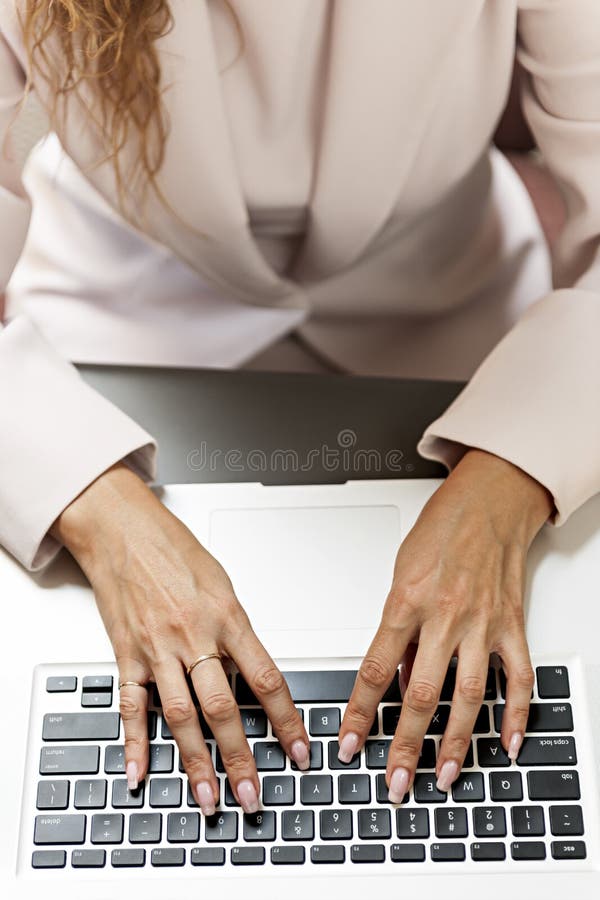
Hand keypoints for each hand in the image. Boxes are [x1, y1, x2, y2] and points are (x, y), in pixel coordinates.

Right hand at [52, 463, 309, 814]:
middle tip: (252, 796)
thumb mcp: (222, 583)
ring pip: (179, 716)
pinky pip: (131, 706)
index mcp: (226, 617)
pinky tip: (140, 773)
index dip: (286, 721)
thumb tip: (254, 671)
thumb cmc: (174, 549)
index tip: (299, 751)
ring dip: (194, 763)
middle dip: (240, 758)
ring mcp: (157, 649)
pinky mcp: (126, 654)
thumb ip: (237, 630)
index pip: (265, 679)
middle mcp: (193, 636)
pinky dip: (135, 743)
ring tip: (208, 798)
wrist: (122, 529)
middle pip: (221, 708)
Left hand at [338, 449, 552, 800]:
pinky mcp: (512, 625)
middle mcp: (445, 616)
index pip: (375, 670)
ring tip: (443, 775)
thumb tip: (395, 676)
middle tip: (394, 782)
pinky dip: (516, 714)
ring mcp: (482, 623)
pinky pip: (517, 677)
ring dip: (455, 741)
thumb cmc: (441, 529)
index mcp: (407, 602)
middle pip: (420, 694)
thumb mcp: (401, 573)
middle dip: (404, 745)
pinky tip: (506, 743)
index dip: (359, 713)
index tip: (349, 743)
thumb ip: (398, 627)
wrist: (490, 500)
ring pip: (468, 696)